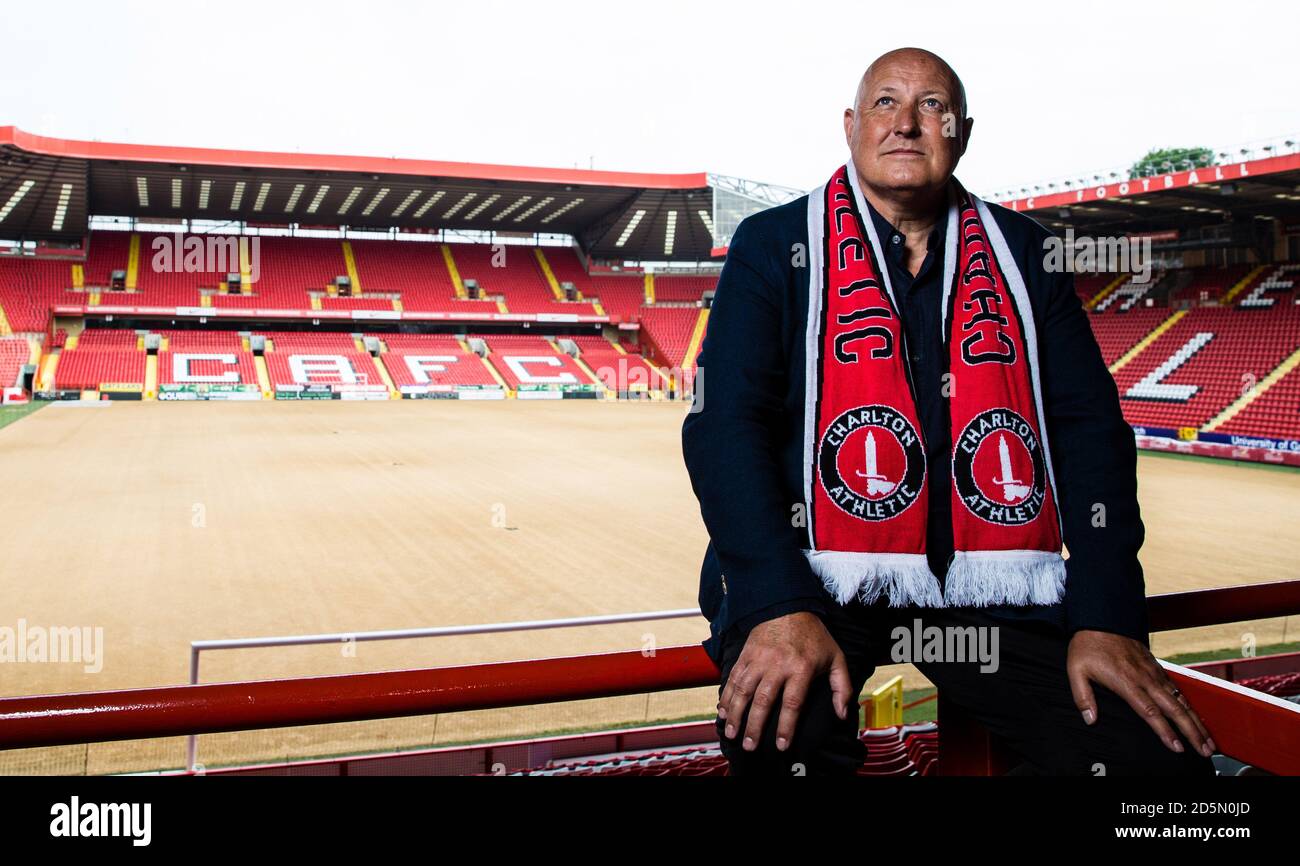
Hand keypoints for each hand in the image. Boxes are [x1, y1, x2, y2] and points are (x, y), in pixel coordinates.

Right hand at [716, 611, 851, 751]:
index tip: (781, 745)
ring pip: (743, 691)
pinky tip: (723, 711)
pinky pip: (733, 678)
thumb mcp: (835, 658)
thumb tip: (842, 714)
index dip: (786, 726)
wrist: (788, 605)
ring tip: (732, 733)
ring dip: (736, 714)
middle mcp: (777, 665)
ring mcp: (758, 659)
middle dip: (754, 726)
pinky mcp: (745, 655)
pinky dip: (726, 696)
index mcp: (800, 668)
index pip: (792, 703)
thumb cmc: (814, 635)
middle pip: (763, 701)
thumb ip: (841, 687)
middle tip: (750, 746)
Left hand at [1066, 629, 1215, 757]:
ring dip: (1196, 721)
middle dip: (1192, 731)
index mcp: (1127, 682)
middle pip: (1174, 709)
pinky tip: (1196, 717)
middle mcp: (1145, 679)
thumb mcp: (1076, 670)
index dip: (1165, 731)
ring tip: (1207, 741)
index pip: (1150, 712)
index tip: (1177, 747)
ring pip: (1181, 700)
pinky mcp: (1157, 667)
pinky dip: (1190, 706)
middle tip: (1205, 750)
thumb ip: (1083, 697)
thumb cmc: (1088, 646)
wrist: (1101, 619)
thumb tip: (1090, 719)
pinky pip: (1177, 689)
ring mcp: (1154, 672)